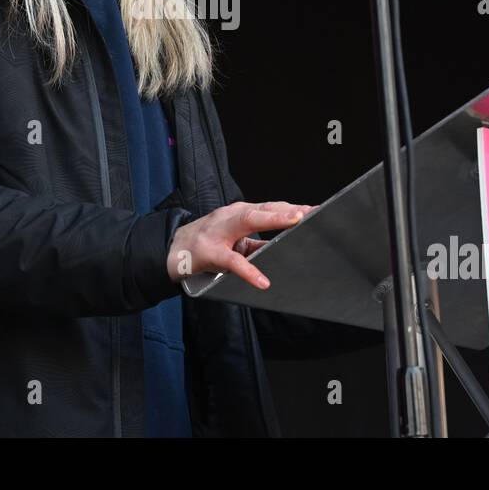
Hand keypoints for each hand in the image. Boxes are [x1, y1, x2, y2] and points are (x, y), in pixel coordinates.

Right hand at [165, 201, 314, 289]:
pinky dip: (249, 271)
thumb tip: (284, 246)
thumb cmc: (208, 243)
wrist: (174, 251)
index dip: (291, 208)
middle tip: (309, 213)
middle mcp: (230, 216)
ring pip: (247, 223)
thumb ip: (256, 242)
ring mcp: (219, 231)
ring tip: (294, 225)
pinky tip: (262, 281)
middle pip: (262, 210)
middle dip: (286, 210)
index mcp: (238, 213)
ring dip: (272, 222)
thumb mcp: (234, 240)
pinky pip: (232, 261)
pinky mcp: (210, 252)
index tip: (314, 209)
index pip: (269, 208)